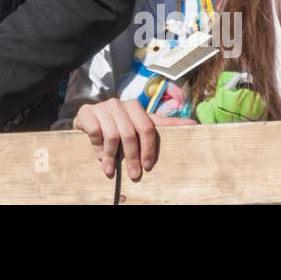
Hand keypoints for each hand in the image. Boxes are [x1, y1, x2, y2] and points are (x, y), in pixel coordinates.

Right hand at [73, 98, 194, 180]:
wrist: (89, 121)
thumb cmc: (120, 126)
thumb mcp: (142, 126)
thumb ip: (166, 126)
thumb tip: (195, 124)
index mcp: (135, 106)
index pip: (146, 127)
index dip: (148, 149)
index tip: (147, 167)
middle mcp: (118, 103)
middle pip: (129, 133)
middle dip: (132, 158)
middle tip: (134, 175)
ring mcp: (101, 107)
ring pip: (112, 134)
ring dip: (111, 156)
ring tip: (111, 171)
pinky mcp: (86, 112)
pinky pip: (95, 132)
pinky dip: (97, 147)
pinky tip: (98, 156)